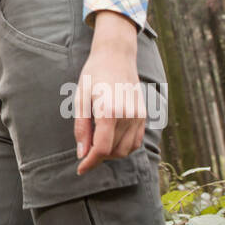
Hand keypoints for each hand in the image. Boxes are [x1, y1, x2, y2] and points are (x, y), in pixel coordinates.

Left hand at [73, 10, 144, 174]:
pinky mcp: (144, 114)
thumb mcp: (81, 98)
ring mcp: (139, 115)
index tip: (80, 169)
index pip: (102, 149)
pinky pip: (136, 141)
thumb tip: (82, 153)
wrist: (116, 55)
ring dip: (111, 153)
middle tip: (85, 150)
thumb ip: (82, 127)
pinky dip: (124, 146)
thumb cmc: (94, 73)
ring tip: (97, 143)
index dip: (90, 162)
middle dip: (99, 157)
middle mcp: (128, 115)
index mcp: (110, 111)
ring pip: (127, 149)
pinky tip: (111, 139)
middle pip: (114, 152)